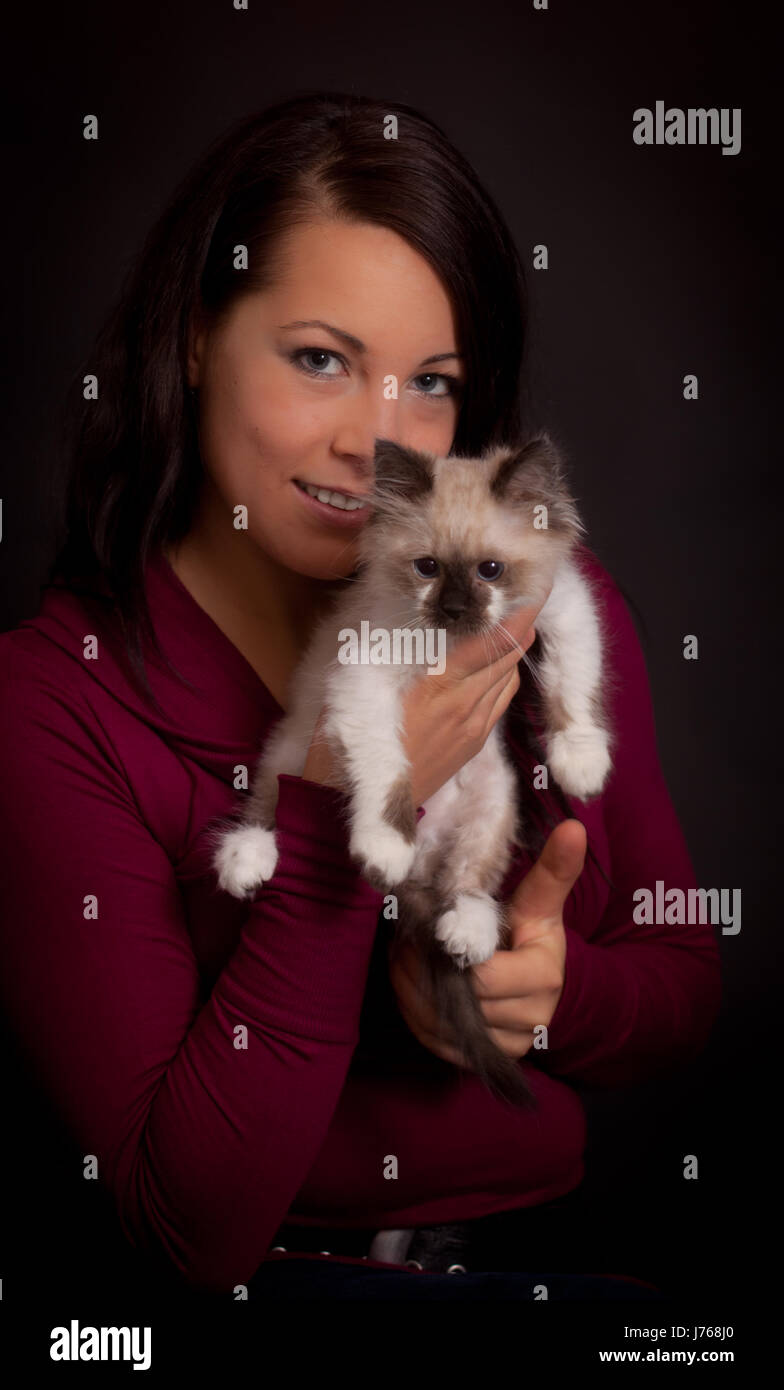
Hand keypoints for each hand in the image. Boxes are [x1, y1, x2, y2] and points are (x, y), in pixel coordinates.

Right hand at [301, 594, 547, 798]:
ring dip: (515, 648)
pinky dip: (505, 674)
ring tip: (513, 620)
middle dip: (522, 621)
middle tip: (525, 592)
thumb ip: (394, 648)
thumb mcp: (362, 685)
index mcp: (439, 684)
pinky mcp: (474, 744)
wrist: (351, 802)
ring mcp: (474, 726)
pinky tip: (496, 663)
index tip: (530, 585)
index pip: (495, 641)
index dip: (519, 613)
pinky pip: (502, 699)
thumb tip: (414, 613)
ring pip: (510, 676)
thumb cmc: (347, 738)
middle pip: (510, 654)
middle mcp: (465, 704)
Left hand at [388, 819, 586, 1067]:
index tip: (427, 926)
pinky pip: (435, 1041)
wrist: (546, 984)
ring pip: (439, 1025)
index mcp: (543, 977)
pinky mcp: (483, 1055)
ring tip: (403, 957)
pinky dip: (414, 1014)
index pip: (481, 974)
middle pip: (457, 1001)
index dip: (446, 952)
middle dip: (421, 968)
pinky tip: (411, 984)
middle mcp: (529, 1018)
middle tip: (404, 938)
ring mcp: (506, 1043)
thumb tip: (573, 828)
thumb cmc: (534, 935)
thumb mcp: (541, 904)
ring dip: (410, 990)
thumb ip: (553, 870)